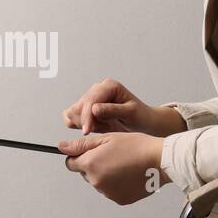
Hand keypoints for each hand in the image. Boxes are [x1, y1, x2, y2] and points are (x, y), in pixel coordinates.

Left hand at [57, 132, 168, 204]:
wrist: (159, 160)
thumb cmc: (136, 146)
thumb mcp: (106, 138)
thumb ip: (80, 145)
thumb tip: (61, 147)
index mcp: (90, 165)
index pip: (70, 163)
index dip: (79, 156)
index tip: (89, 152)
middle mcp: (96, 181)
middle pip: (85, 173)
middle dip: (93, 165)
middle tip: (113, 154)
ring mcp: (108, 192)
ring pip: (99, 182)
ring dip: (105, 174)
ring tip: (123, 163)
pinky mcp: (119, 199)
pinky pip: (111, 191)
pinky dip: (116, 184)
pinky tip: (128, 173)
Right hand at [62, 78, 183, 136]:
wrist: (143, 122)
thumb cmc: (140, 116)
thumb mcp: (130, 113)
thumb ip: (112, 110)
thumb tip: (94, 109)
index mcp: (109, 86)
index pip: (90, 100)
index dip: (87, 116)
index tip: (87, 131)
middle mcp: (98, 90)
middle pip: (79, 105)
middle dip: (85, 121)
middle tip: (96, 131)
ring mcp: (91, 99)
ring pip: (73, 111)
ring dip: (82, 123)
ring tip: (101, 128)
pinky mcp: (87, 109)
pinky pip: (73, 117)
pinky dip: (79, 125)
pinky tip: (94, 128)